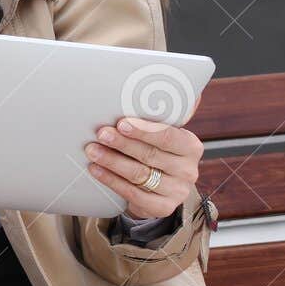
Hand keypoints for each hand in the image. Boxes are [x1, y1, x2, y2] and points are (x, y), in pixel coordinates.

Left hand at [85, 116, 201, 218]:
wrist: (161, 186)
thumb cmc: (158, 149)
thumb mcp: (165, 131)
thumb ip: (164, 111)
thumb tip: (164, 78)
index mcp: (191, 147)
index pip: (168, 137)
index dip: (144, 130)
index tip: (121, 123)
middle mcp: (188, 171)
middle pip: (150, 155)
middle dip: (122, 144)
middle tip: (101, 134)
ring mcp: (177, 191)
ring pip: (139, 174)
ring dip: (112, 161)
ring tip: (92, 150)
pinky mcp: (163, 208)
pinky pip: (133, 194)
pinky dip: (111, 181)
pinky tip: (96, 170)